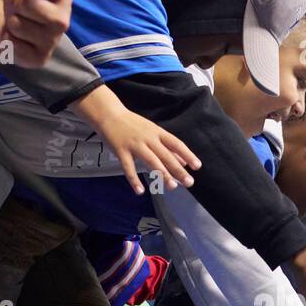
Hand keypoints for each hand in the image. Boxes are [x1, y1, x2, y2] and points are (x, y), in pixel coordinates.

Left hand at [0, 0, 71, 68]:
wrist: (21, 33)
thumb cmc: (24, 3)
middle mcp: (63, 19)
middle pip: (26, 4)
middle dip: (15, 4)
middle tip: (20, 9)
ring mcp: (53, 41)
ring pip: (16, 24)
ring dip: (11, 22)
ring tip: (20, 24)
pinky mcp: (41, 58)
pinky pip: (12, 43)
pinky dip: (8, 39)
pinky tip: (18, 40)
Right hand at [73, 86, 200, 196]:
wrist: (109, 114)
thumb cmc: (133, 124)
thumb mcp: (152, 131)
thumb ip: (167, 146)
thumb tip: (184, 161)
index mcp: (157, 132)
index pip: (176, 144)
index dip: (187, 155)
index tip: (197, 166)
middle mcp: (148, 138)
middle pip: (166, 155)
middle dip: (178, 169)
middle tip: (189, 182)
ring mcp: (135, 144)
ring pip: (151, 161)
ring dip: (162, 174)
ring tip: (172, 186)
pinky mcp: (121, 150)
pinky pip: (128, 167)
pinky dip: (134, 180)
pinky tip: (140, 191)